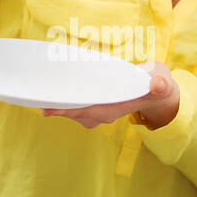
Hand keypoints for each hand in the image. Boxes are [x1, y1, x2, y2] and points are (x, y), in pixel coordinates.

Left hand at [41, 61, 179, 129]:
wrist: (157, 96)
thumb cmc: (156, 87)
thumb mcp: (161, 83)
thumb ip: (159, 84)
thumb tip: (157, 84)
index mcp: (113, 108)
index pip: (86, 110)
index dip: (67, 108)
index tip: (49, 106)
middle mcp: (102, 113)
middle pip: (72, 111)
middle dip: (54, 105)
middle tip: (34, 96)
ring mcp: (96, 112)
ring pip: (70, 109)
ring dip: (54, 103)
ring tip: (37, 93)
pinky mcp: (92, 105)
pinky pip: (72, 104)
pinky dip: (61, 98)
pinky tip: (48, 91)